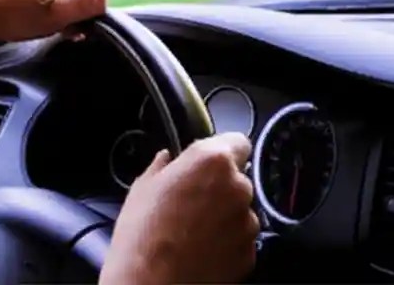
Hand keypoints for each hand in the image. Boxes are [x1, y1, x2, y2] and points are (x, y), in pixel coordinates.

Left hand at [0, 0, 106, 43]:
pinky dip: (37, 1)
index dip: (81, 17)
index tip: (67, 31)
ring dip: (52, 8)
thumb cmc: (14, 19)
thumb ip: (85, 6)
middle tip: (49, 29)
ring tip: (33, 22)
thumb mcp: (56, 17)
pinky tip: (24, 14)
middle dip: (67, 12)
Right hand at [101, 133, 259, 284]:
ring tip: (193, 231)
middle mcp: (238, 187)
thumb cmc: (143, 236)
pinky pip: (241, 238)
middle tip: (191, 201)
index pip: (237, 141)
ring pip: (240, 209)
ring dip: (224, 215)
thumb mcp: (143, 188)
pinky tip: (201, 249)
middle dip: (220, 186)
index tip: (209, 162)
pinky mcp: (250, 252)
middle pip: (237, 178)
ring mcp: (247, 222)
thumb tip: (166, 159)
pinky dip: (227, 241)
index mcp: (213, 161)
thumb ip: (163, 166)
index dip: (223, 150)